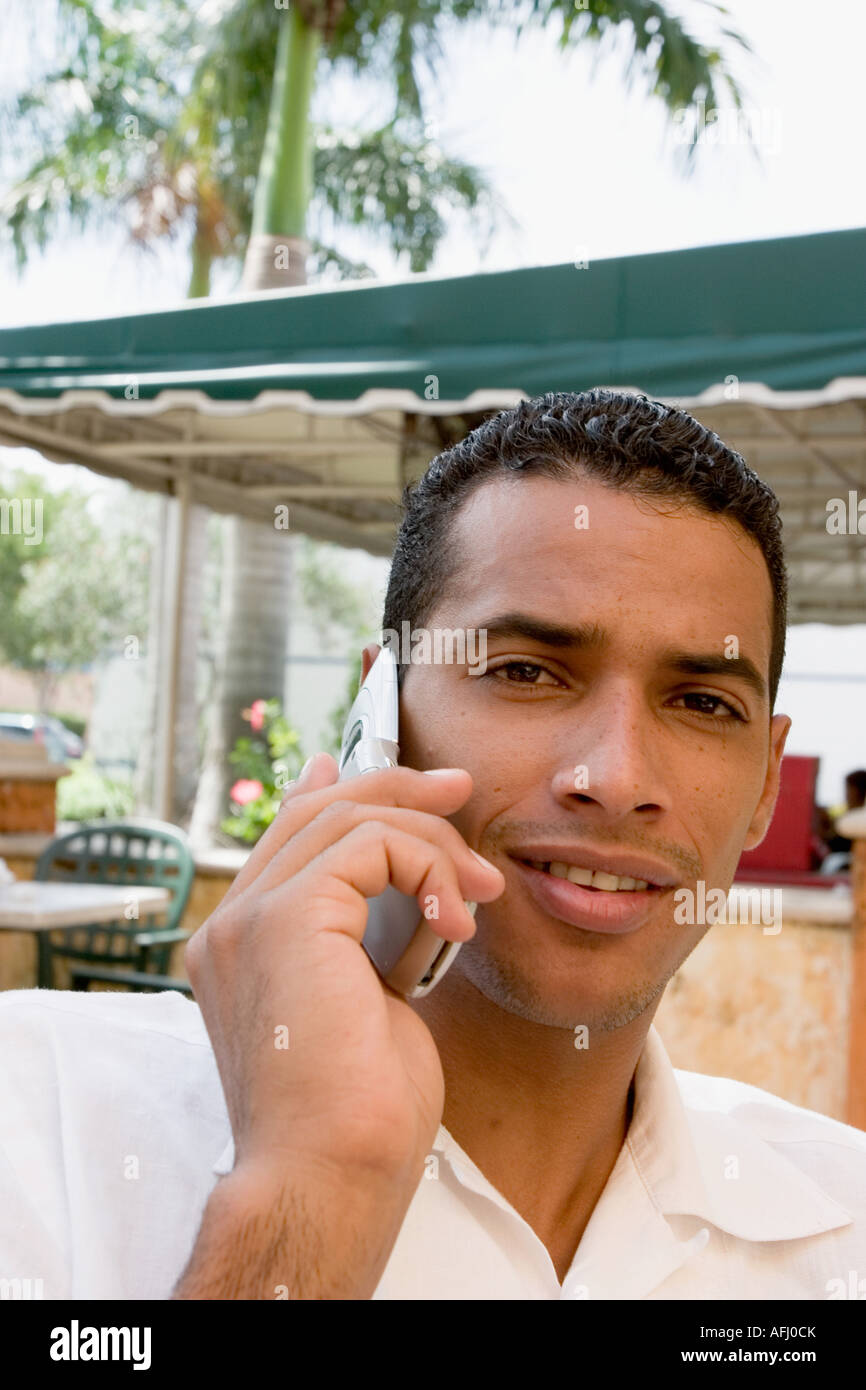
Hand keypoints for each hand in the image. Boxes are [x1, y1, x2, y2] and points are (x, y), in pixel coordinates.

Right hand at [173, 753, 503, 1298]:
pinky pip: (370, 844)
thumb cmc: (358, 1116)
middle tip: (461, 790)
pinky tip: (454, 920)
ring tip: (478, 890)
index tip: (415, 785)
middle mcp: (231, 925)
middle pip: (315, 812)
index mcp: (240, 947)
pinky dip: (426, 867)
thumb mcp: (368, 1002)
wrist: (331, 1174)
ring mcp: (248, 918)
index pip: (288, 838)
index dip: (347, 791)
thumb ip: (369, 936)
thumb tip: (402, 881)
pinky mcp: (286, 916)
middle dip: (397, 789)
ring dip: (430, 842)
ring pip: (347, 819)